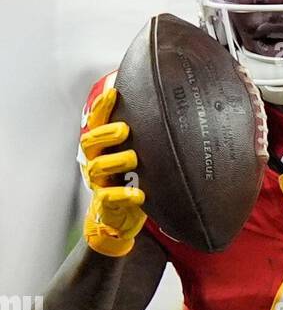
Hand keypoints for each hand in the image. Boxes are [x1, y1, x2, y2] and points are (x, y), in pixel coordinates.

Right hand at [79, 86, 145, 257]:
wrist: (120, 216)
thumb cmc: (129, 180)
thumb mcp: (134, 156)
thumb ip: (140, 138)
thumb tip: (164, 109)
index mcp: (102, 147)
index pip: (96, 122)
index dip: (101, 107)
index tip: (113, 92)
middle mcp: (96, 161)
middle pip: (91, 141)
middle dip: (106, 133)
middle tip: (124, 129)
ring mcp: (99, 182)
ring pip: (98, 167)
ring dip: (115, 161)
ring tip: (133, 158)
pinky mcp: (105, 204)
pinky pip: (108, 197)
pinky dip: (123, 195)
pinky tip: (138, 194)